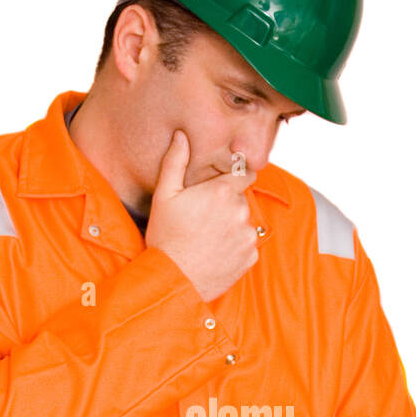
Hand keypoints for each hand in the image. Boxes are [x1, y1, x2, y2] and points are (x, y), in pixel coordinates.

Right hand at [145, 130, 259, 303]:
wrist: (173, 280)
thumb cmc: (165, 238)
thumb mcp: (164, 196)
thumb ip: (176, 162)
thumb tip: (182, 136)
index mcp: (222, 192)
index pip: (245, 174)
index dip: (234, 178)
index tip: (223, 186)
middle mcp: (241, 212)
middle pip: (241, 200)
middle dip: (227, 206)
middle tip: (203, 219)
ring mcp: (248, 236)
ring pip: (244, 223)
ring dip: (231, 227)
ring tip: (207, 239)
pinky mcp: (250, 257)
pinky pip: (246, 246)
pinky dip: (235, 248)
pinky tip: (215, 253)